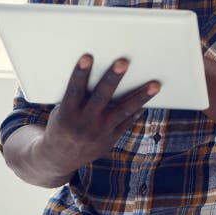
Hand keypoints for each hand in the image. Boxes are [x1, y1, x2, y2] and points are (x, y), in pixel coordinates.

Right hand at [38, 54, 159, 177]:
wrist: (59, 158)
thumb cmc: (62, 124)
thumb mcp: (62, 111)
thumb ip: (79, 97)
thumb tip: (105, 75)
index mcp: (67, 113)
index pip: (74, 90)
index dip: (80, 73)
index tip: (87, 56)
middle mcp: (84, 122)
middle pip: (102, 97)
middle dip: (113, 79)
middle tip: (123, 61)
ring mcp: (100, 131)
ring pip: (123, 111)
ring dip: (141, 96)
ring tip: (156, 85)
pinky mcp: (111, 138)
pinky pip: (128, 121)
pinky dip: (139, 109)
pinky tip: (149, 97)